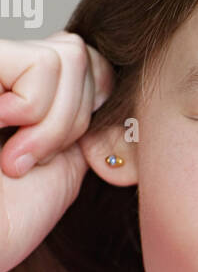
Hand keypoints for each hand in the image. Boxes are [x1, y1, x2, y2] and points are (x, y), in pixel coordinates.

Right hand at [0, 31, 115, 271]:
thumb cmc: (7, 221)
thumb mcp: (63, 162)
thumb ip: (82, 117)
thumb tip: (112, 77)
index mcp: (19, 91)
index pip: (80, 56)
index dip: (89, 104)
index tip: (59, 152)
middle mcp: (4, 75)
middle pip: (78, 51)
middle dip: (72, 118)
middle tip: (30, 160)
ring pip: (69, 56)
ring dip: (53, 124)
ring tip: (13, 159)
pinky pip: (42, 65)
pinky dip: (35, 114)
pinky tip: (0, 142)